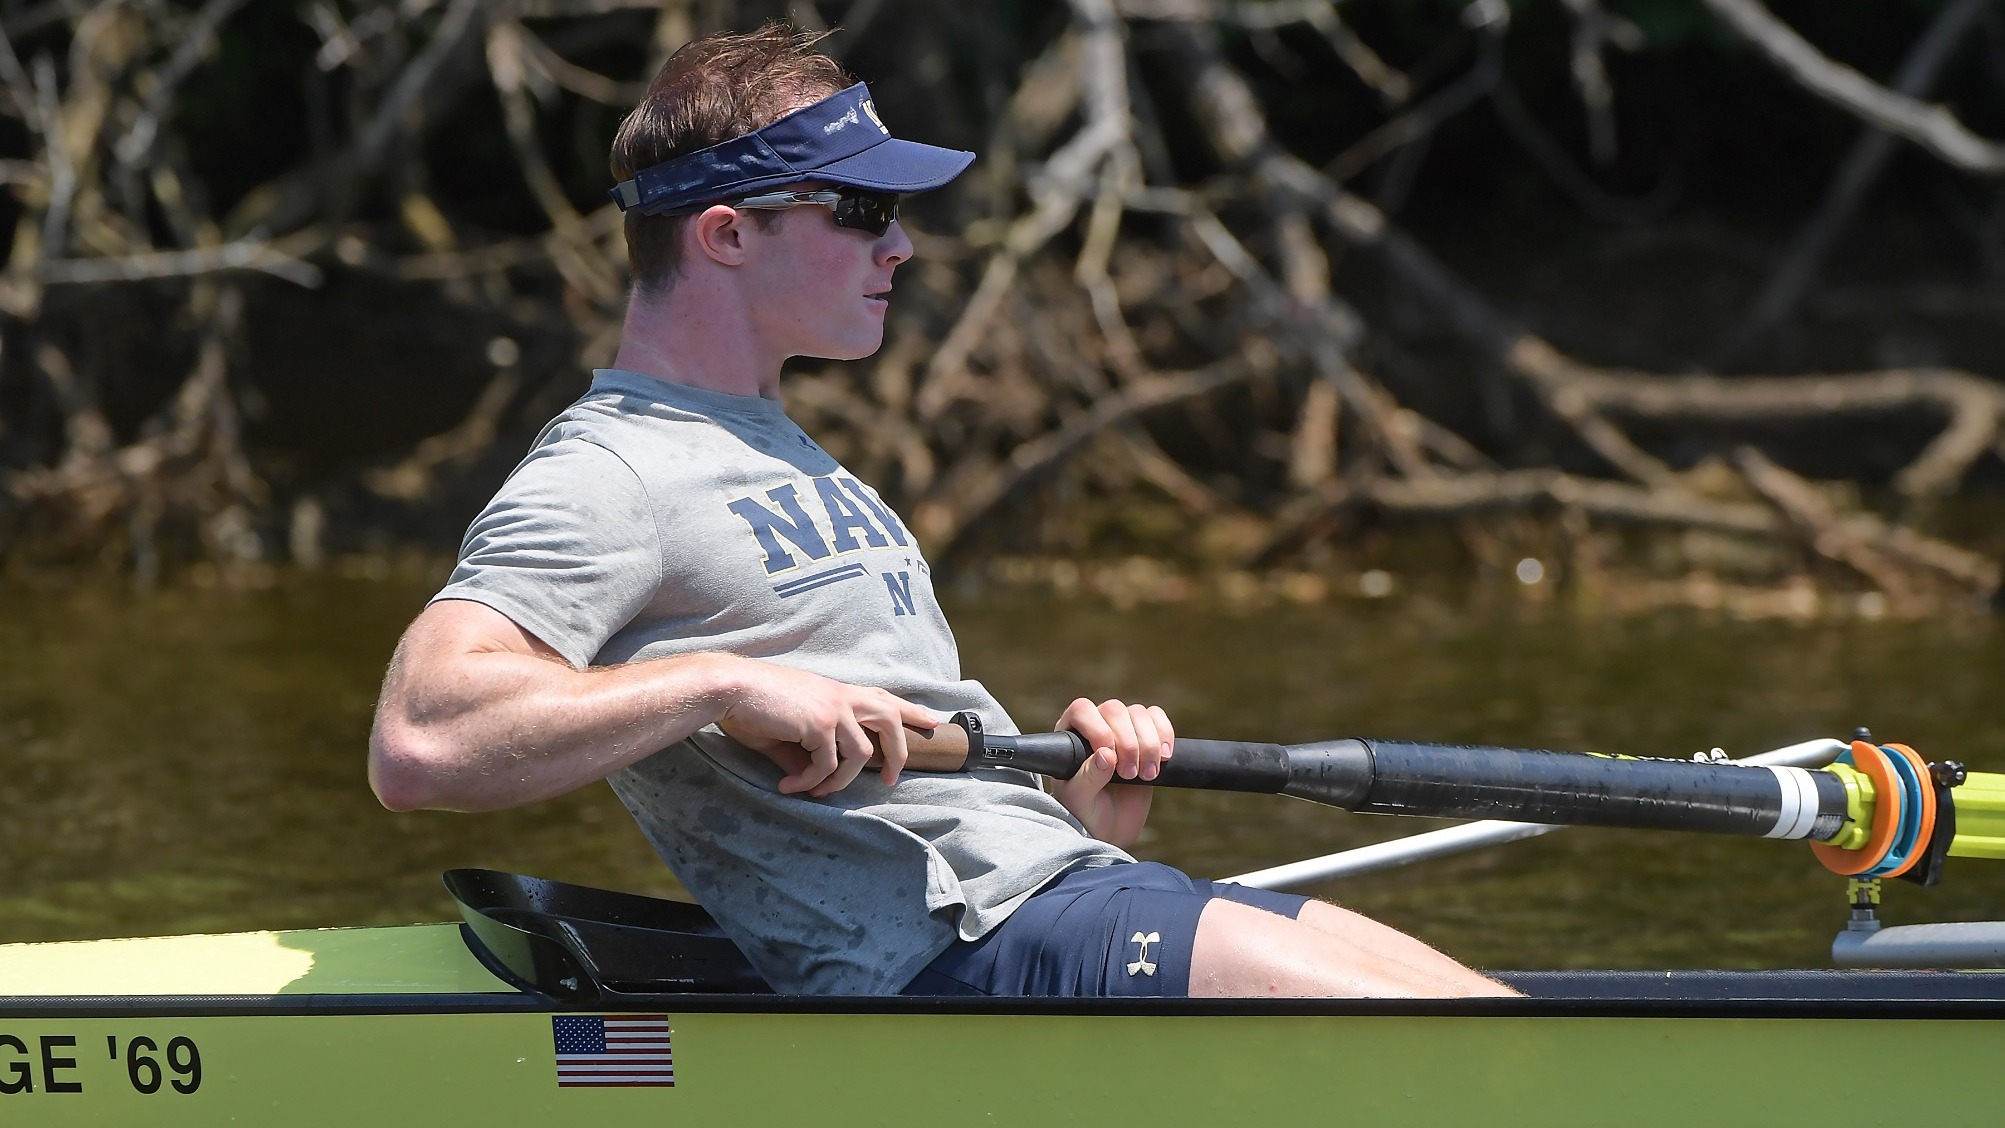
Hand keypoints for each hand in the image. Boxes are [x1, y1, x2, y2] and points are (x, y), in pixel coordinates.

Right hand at [717, 661, 938, 797]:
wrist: (730, 688)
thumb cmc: (752, 706)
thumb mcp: (786, 731)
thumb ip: (805, 752)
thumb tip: (812, 779)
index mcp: (836, 691)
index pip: (882, 697)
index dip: (910, 710)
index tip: (932, 721)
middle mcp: (841, 696)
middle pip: (890, 720)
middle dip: (899, 751)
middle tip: (891, 779)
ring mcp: (833, 708)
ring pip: (861, 754)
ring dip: (840, 781)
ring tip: (816, 792)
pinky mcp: (820, 723)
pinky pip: (826, 765)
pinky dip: (809, 782)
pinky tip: (789, 787)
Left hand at [1048, 698, 1173, 847]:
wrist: (1110, 829)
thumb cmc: (1085, 813)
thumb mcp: (1079, 799)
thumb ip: (1088, 777)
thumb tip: (1106, 755)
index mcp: (1071, 736)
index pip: (1083, 710)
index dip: (1098, 728)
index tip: (1110, 757)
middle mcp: (1095, 726)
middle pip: (1114, 710)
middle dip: (1127, 742)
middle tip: (1128, 775)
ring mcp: (1121, 730)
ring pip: (1139, 713)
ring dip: (1148, 744)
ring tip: (1146, 775)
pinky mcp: (1146, 738)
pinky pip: (1157, 718)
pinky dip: (1165, 735)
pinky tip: (1164, 759)